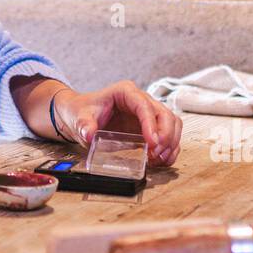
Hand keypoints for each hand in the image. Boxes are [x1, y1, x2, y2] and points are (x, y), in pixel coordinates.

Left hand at [53, 81, 180, 166]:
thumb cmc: (82, 111)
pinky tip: (161, 160)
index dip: (151, 124)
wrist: (80, 114)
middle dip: (166, 134)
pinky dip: (169, 148)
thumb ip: (84, 125)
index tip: (152, 142)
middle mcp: (140, 101)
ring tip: (160, 158)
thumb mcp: (80, 117)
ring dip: (170, 142)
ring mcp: (147, 114)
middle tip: (157, 153)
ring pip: (172, 123)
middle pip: (164, 113)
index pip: (144, 105)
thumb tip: (88, 134)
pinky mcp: (149, 127)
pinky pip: (168, 135)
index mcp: (125, 92)